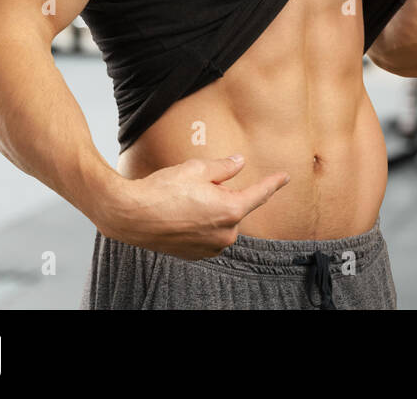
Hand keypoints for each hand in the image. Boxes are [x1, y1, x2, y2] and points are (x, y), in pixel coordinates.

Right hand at [97, 155, 288, 259]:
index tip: (285, 177)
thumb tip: (239, 163)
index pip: (260, 194)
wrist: (130, 215)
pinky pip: (206, 235)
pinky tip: (180, 214)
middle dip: (222, 195)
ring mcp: (209, 247)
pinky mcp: (194, 254)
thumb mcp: (198, 169)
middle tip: (196, 186)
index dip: (273, 183)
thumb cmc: (163, 190)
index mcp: (231, 211)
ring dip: (210, 210)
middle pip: (235, 208)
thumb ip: (225, 167)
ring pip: (220, 222)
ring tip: (183, 201)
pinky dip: (200, 224)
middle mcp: (224, 234)